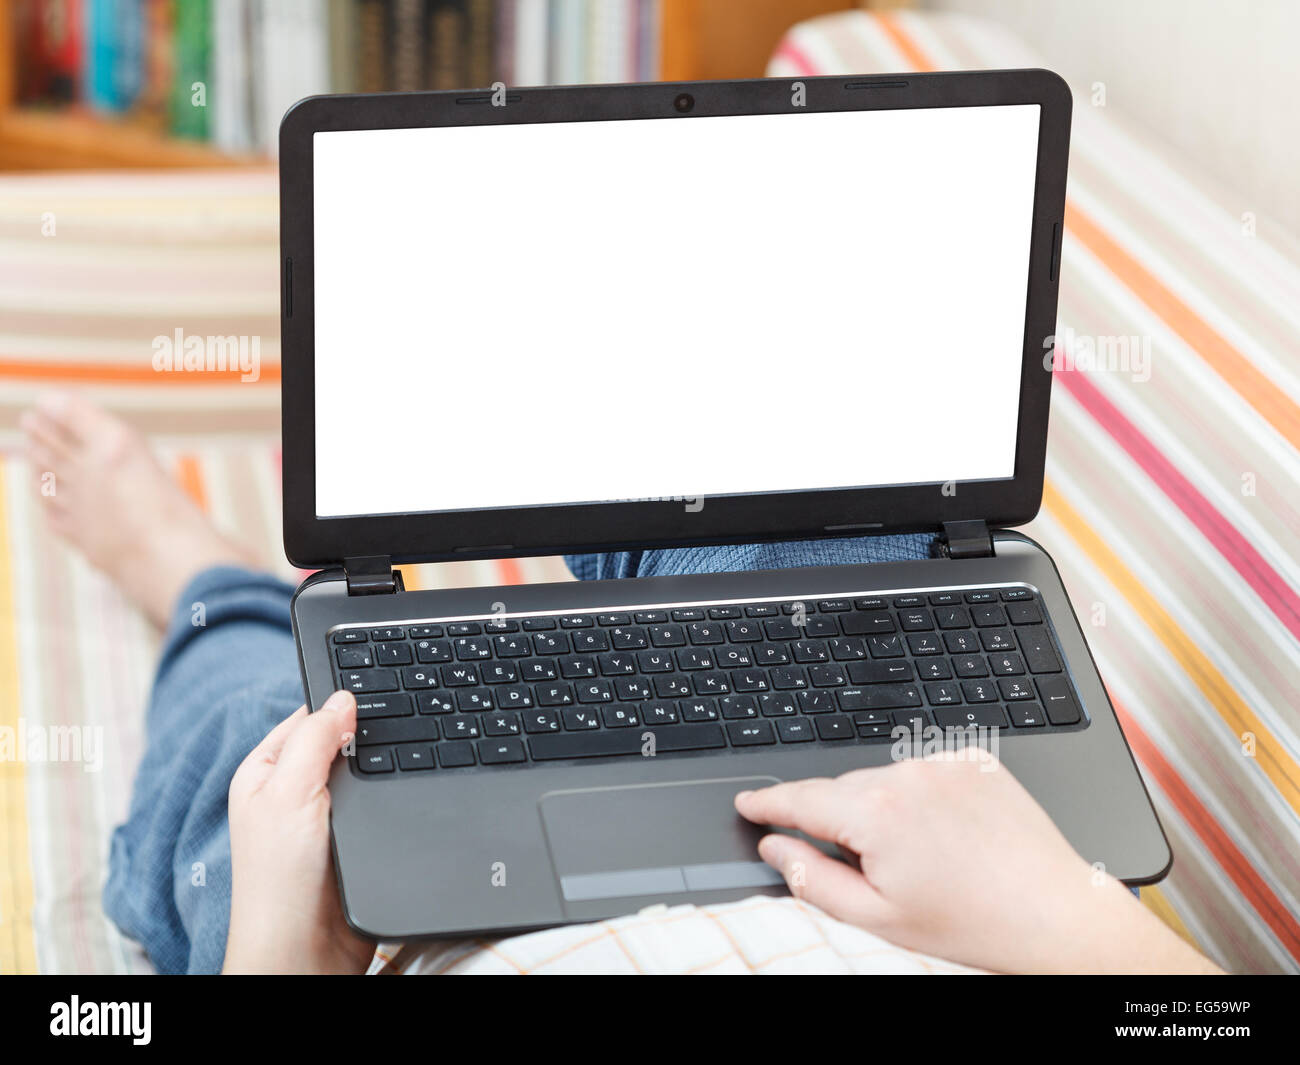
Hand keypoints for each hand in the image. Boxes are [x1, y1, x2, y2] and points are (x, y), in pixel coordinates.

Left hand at [224, 691, 374, 973]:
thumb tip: (343, 697)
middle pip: (340, 742)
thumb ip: (315, 740)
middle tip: (391, 728)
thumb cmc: (279, 882)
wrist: (307, 951)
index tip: (374, 690)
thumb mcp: (289, 793)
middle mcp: (292, 790)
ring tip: (397, 760)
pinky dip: (393, 795)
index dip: (339, 704)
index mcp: (265, 771)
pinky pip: (381, 802)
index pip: (308, 717)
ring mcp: (326, 816)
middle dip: (365, 736)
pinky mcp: (356, 839)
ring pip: (365, 771)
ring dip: (381, 767)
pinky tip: (402, 792)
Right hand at [735, 752, 1219, 973]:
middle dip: (840, 821)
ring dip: (883, 809)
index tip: (749, 803)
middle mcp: (907, 775)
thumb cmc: (971, 922)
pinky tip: (945, 836)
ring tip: (922, 858)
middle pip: (843, 790)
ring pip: (884, 781)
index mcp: (875, 812)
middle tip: (870, 869)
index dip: (768, 802)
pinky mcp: (973, 761)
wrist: (1052, 913)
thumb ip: (812, 879)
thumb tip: (777, 847)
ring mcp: (944, 763)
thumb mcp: (876, 917)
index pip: (801, 799)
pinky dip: (921, 798)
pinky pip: (925, 773)